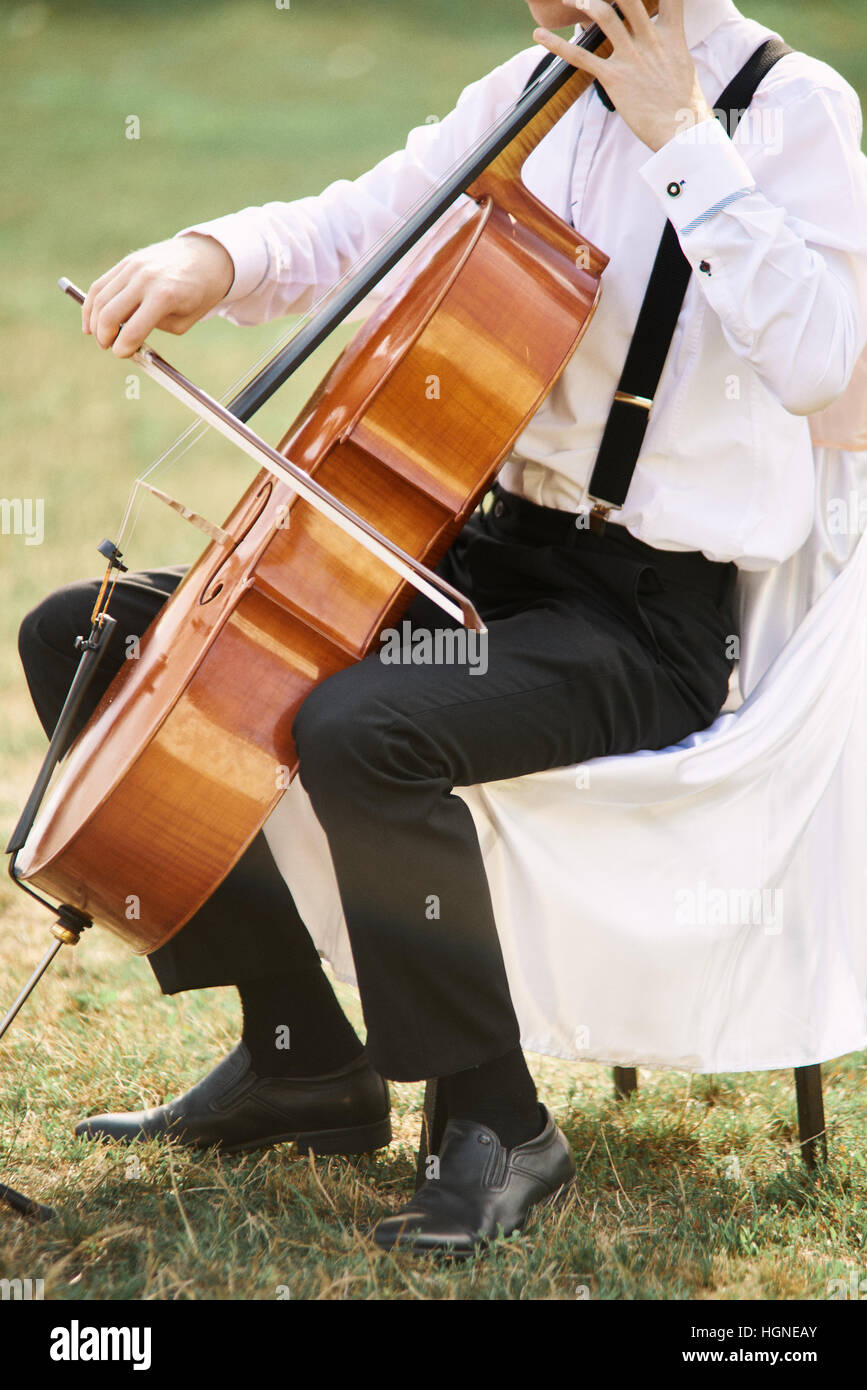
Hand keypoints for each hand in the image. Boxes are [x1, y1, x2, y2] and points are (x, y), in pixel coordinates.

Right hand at [82, 233, 234, 357]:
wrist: (204, 257)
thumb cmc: (196, 294)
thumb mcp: (183, 321)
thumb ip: (154, 330)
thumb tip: (124, 338)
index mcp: (163, 297)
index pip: (132, 329)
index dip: (122, 348)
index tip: (121, 354)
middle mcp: (145, 279)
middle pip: (109, 314)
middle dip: (104, 336)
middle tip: (107, 346)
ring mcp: (132, 268)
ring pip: (100, 298)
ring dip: (94, 322)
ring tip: (99, 336)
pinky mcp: (126, 262)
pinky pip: (100, 285)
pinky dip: (91, 304)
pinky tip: (90, 320)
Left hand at [533, 0, 713, 151]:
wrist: (682, 131)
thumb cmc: (685, 105)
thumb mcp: (683, 65)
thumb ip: (671, 46)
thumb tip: (668, 44)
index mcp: (671, 35)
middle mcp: (650, 40)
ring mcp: (631, 57)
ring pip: (605, 15)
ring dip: (584, 1)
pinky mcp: (614, 78)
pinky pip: (580, 57)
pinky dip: (557, 45)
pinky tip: (538, 36)